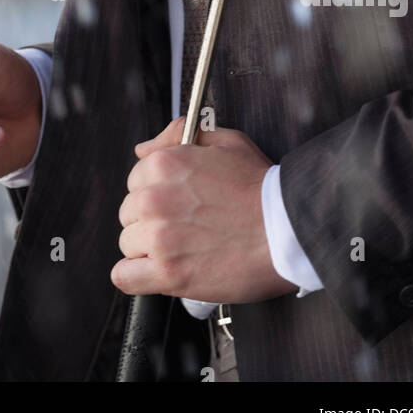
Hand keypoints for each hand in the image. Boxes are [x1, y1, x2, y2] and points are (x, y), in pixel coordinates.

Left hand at [111, 117, 297, 303]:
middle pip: (129, 213)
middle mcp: (154, 198)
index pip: (135, 180)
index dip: (155, 191)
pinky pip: (125, 277)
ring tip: (181, 249)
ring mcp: (159, 237)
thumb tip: (143, 148)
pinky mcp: (168, 274)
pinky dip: (135, 276)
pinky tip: (157, 272)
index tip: (175, 202)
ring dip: (148, 248)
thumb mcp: (227, 142)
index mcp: (165, 165)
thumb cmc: (261, 189)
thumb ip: (178, 135)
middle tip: (183, 226)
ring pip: (128, 244)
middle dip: (151, 219)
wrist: (287, 232)